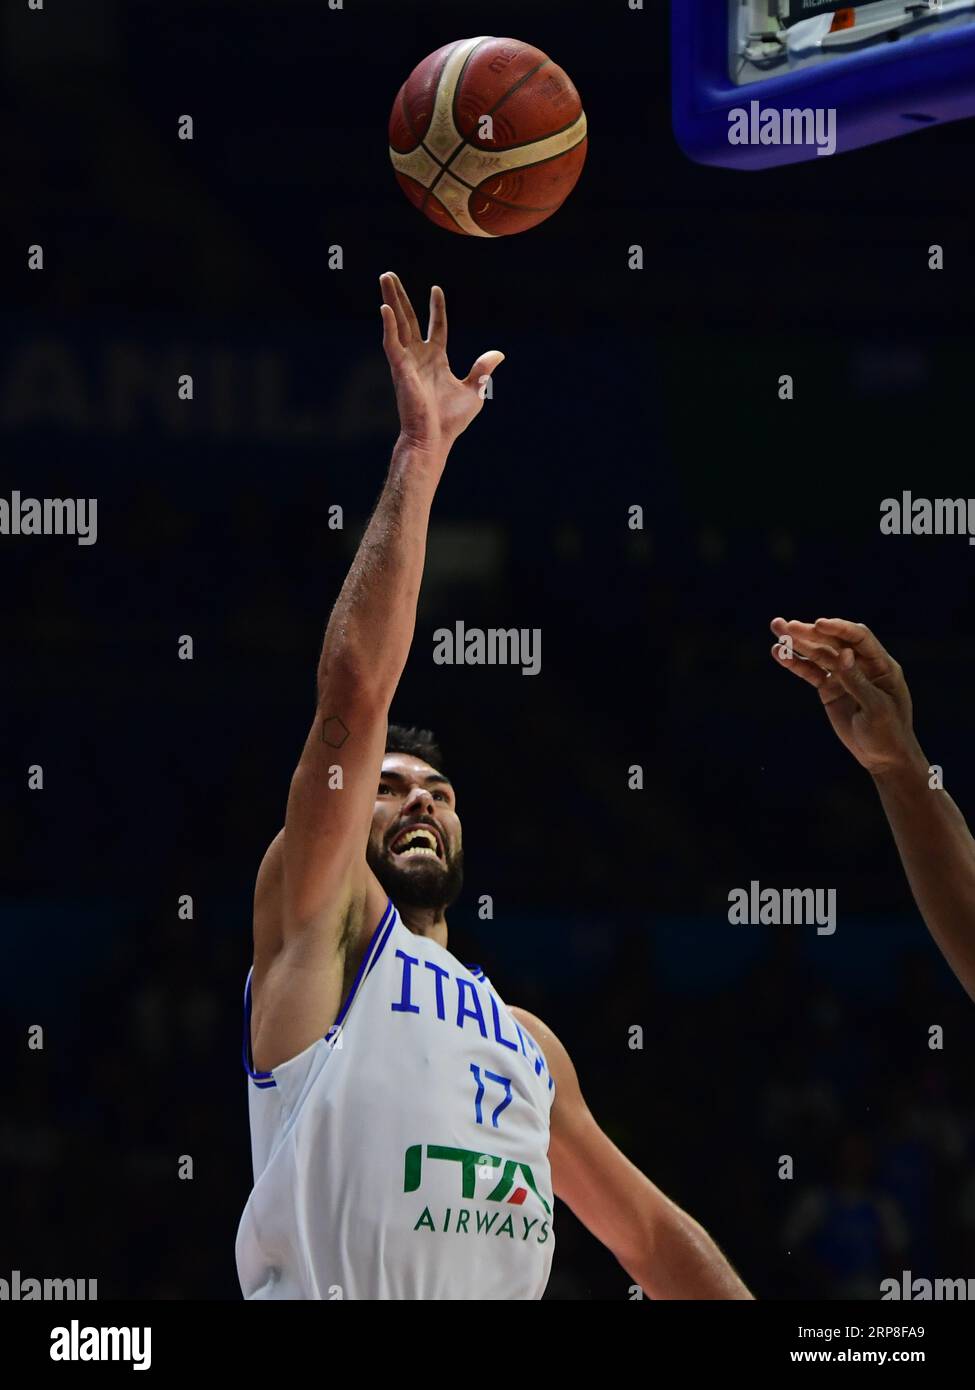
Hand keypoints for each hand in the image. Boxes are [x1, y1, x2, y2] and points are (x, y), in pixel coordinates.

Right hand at [379, 271, 503, 456]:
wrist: (434, 439)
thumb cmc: (450, 421)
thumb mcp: (474, 391)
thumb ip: (482, 370)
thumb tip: (499, 354)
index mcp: (437, 360)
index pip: (436, 327)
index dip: (437, 308)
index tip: (436, 290)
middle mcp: (420, 357)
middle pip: (410, 319)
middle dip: (401, 297)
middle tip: (390, 276)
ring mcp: (408, 361)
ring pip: (398, 324)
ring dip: (391, 300)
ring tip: (385, 277)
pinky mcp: (399, 369)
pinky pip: (391, 343)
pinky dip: (388, 325)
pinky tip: (385, 307)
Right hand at [769, 616, 924, 776]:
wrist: (883, 757)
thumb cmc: (888, 732)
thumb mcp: (876, 709)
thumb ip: (857, 681)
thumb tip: (843, 654)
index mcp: (881, 665)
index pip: (859, 638)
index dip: (838, 629)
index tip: (817, 624)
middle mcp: (861, 664)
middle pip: (833, 642)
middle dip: (810, 633)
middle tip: (787, 625)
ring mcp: (843, 675)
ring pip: (818, 654)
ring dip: (797, 642)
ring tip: (777, 628)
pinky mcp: (829, 688)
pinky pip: (810, 672)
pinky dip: (795, 663)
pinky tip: (779, 653)